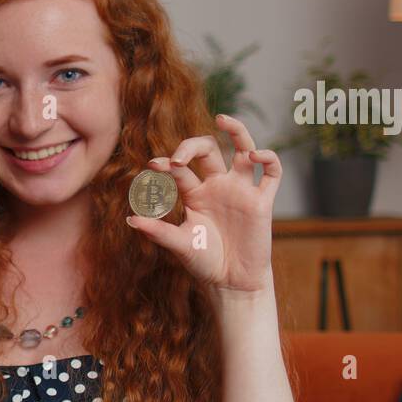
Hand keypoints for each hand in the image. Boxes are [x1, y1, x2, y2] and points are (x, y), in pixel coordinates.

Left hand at [125, 114, 278, 294]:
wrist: (232, 283)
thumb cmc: (205, 263)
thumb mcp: (179, 245)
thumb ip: (158, 231)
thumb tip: (130, 219)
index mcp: (194, 194)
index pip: (180, 169)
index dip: (167, 164)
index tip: (153, 165)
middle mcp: (217, 186)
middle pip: (207, 150)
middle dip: (191, 146)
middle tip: (178, 158)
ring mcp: (240, 190)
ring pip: (243, 149)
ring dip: (237, 131)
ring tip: (224, 118)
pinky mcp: (262, 201)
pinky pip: (271, 173)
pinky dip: (268, 159)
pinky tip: (256, 156)